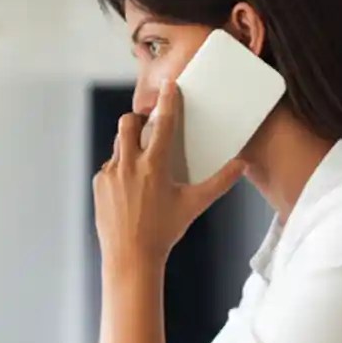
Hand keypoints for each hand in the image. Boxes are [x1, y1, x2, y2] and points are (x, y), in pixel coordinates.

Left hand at [93, 80, 245, 271]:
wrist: (130, 256)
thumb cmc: (164, 230)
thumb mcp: (194, 204)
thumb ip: (220, 182)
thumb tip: (242, 165)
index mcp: (154, 165)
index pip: (162, 123)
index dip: (167, 101)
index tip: (169, 85)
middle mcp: (129, 164)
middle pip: (128, 123)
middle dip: (138, 120)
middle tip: (148, 127)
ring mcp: (110, 173)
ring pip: (118, 145)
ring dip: (129, 146)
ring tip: (142, 162)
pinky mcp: (99, 184)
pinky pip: (109, 167)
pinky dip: (120, 170)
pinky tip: (130, 187)